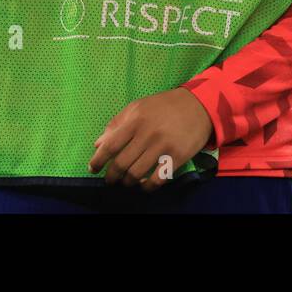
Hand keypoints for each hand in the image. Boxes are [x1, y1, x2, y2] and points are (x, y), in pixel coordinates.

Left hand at [87, 87, 213, 190]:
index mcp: (135, 120)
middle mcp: (148, 134)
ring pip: (137, 174)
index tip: (92, 169)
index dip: (98, 160)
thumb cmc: (164, 106)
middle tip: (111, 180)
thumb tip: (98, 144)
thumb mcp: (138, 107)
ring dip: (128, 182)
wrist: (199, 105)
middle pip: (122, 164)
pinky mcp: (177, 157)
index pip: (110, 145)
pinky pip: (157, 179)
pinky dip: (147, 186)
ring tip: (127, 181)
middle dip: (112, 176)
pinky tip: (144, 184)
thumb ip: (117, 124)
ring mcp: (163, 146)